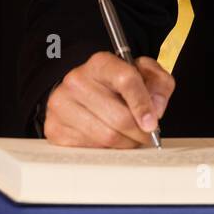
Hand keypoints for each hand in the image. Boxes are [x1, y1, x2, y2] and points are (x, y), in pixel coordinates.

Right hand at [43, 51, 174, 147]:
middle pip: (119, 117)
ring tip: (128, 137)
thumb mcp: (142, 74)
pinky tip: (109, 140)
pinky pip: (91, 149)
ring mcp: (61, 105)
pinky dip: (107, 151)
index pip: (126, 79)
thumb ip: (159, 83)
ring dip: (126, 144)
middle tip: (146, 135)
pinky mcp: (55, 128)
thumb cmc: (115, 86)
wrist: (81, 94)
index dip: (143, 104)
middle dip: (139, 132)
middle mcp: (76, 80)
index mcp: (100, 63)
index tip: (152, 124)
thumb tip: (156, 107)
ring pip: (107, 137)